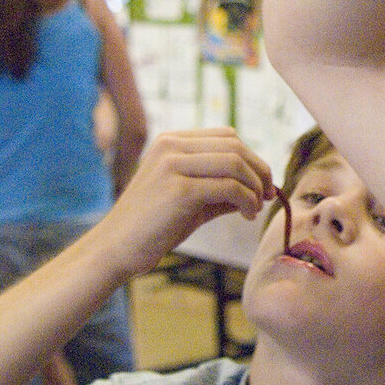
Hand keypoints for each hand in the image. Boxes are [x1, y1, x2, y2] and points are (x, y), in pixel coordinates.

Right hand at [87, 128, 272, 279]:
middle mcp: (170, 146)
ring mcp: (173, 165)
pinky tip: (247, 215)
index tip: (263, 182)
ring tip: (255, 207)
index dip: (252, 157)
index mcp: (170, 141)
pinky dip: (246, 200)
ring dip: (255, 186)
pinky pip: (229, 187)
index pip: (227, 136)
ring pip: (235, 163)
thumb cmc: (154, 226)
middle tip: (268, 194)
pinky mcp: (179, 189)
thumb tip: (262, 187)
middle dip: (260, 170)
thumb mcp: (191, 199)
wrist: (116, 249)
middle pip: (235, 146)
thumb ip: (222, 188)